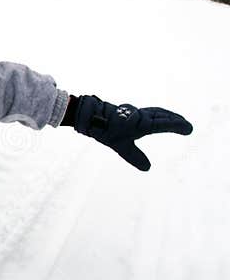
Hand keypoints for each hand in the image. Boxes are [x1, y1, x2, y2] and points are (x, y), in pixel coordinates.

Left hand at [72, 95, 192, 170]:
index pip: (162, 124)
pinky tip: (157, 117)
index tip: (189, 128)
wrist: (90, 115)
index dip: (176, 126)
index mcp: (141, 124)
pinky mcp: (130, 111)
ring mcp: (135, 112)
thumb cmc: (105, 130)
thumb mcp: (120, 146)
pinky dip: (158, 114)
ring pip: (156, 112)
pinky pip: (149, 111)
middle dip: (175, 120)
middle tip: (187, 125)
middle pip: (162, 116)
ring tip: (177, 119)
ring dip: (168, 115)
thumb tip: (147, 169)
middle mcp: (140, 116)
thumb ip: (134, 156)